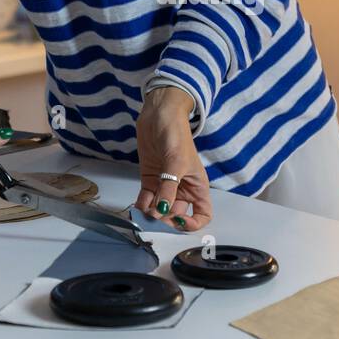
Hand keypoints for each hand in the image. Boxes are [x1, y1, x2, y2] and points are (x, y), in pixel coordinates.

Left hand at [134, 87, 211, 230]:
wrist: (159, 114)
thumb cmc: (176, 133)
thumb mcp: (175, 162)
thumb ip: (169, 188)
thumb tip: (163, 210)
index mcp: (197, 186)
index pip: (202, 214)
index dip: (193, 223)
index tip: (178, 220)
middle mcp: (182, 188)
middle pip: (176, 215)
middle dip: (165, 219)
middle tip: (153, 216)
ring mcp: (165, 185)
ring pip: (160, 209)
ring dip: (151, 214)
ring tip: (143, 211)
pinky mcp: (150, 180)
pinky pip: (147, 199)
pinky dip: (141, 205)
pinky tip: (136, 206)